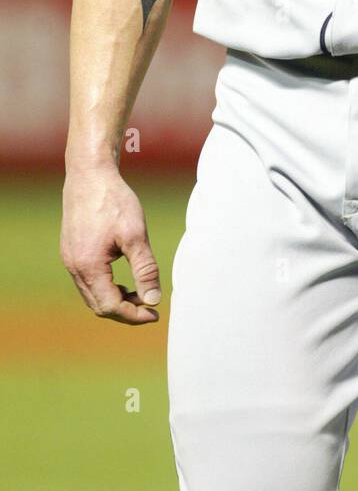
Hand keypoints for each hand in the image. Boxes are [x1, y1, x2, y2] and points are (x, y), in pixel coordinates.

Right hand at [61, 166, 161, 324]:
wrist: (90, 175)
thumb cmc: (114, 201)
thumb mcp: (136, 235)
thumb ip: (145, 269)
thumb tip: (153, 300)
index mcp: (88, 266)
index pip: (110, 306)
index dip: (134, 315)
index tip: (155, 313)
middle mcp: (74, 267)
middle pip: (98, 305)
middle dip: (125, 311)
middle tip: (150, 306)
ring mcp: (70, 259)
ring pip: (92, 295)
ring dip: (115, 299)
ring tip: (140, 292)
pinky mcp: (71, 251)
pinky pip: (88, 281)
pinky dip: (106, 287)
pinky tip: (124, 277)